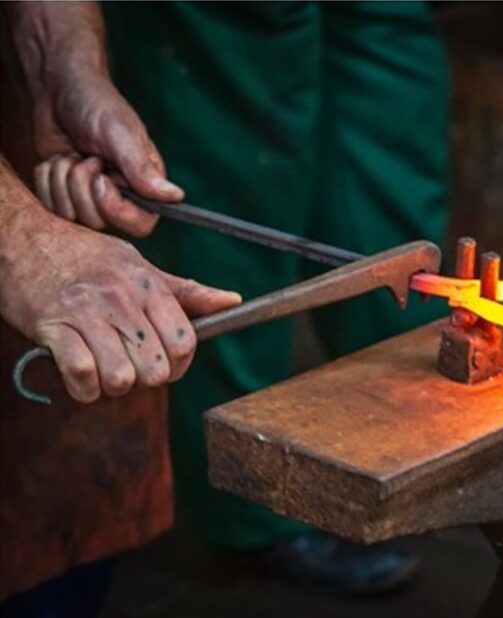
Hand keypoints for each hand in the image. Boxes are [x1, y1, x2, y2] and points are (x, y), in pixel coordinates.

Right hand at [1, 189, 241, 402]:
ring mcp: (86, 313)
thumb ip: (187, 292)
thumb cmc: (88, 257)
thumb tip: (233, 301)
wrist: (25, 239)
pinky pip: (82, 378)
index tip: (167, 365)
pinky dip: (84, 388)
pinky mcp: (51, 328)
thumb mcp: (141, 266)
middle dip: (146, 378)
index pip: (185, 342)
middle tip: (131, 366)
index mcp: (148, 286)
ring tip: (104, 368)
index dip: (180, 365)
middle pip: (156, 369)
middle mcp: (122, 299)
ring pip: (121, 379)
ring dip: (113, 385)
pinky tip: (82, 375)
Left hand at [7, 1, 181, 236]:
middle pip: (99, 222)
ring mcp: (89, 199)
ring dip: (62, 180)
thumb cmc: (96, 106)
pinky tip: (58, 160)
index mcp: (144, 187)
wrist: (57, 90)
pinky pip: (50, 206)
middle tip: (87, 157)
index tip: (101, 179)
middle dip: (82, 186)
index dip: (116, 210)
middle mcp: (120, 198)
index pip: (140, 225)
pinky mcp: (64, 195)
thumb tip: (176, 196)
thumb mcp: (121, 135)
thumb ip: (144, 170)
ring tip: (72, 155)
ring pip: (71, 216)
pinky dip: (47, 179)